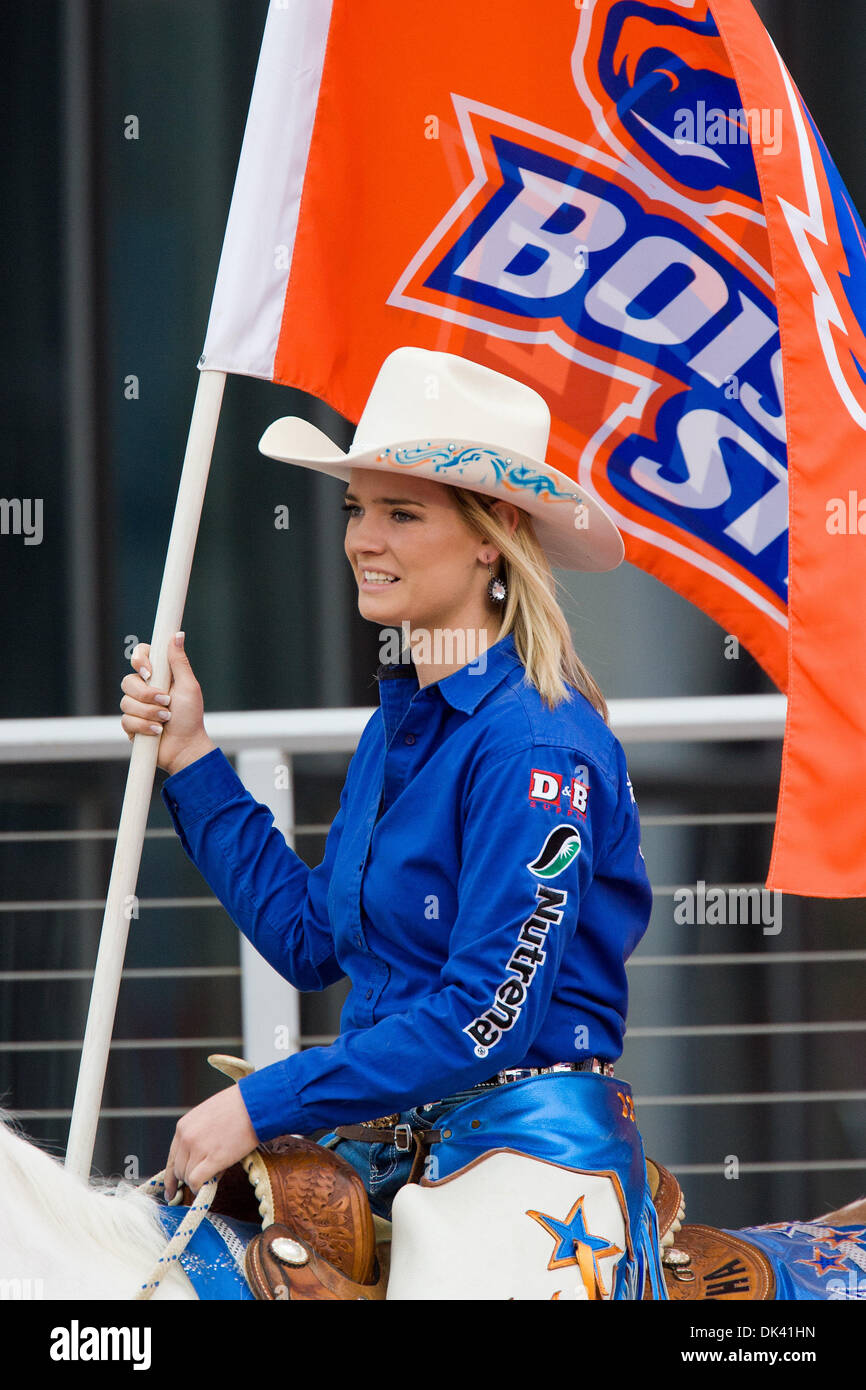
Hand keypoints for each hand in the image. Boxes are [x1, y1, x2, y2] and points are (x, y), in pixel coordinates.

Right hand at [119, 632, 215, 774]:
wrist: (186, 747)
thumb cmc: (191, 716)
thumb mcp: (188, 686)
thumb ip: (179, 661)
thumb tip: (177, 634)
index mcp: (159, 676)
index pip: (140, 656)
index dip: (139, 660)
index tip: (149, 671)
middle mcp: (145, 689)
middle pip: (128, 681)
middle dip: (147, 694)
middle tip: (166, 702)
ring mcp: (136, 707)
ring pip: (126, 702)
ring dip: (149, 713)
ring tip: (166, 720)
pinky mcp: (131, 725)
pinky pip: (126, 720)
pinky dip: (144, 726)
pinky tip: (157, 731)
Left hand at [164, 1084, 258, 1199]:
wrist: (254, 1103)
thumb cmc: (237, 1106)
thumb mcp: (208, 1116)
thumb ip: (198, 1136)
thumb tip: (198, 1160)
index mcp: (183, 1126)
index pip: (172, 1158)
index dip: (171, 1177)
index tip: (171, 1191)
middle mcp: (186, 1137)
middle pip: (178, 1170)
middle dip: (189, 1177)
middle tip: (204, 1176)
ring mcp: (198, 1148)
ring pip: (187, 1177)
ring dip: (198, 1181)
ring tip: (214, 1173)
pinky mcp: (214, 1158)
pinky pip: (197, 1181)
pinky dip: (200, 1188)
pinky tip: (208, 1185)